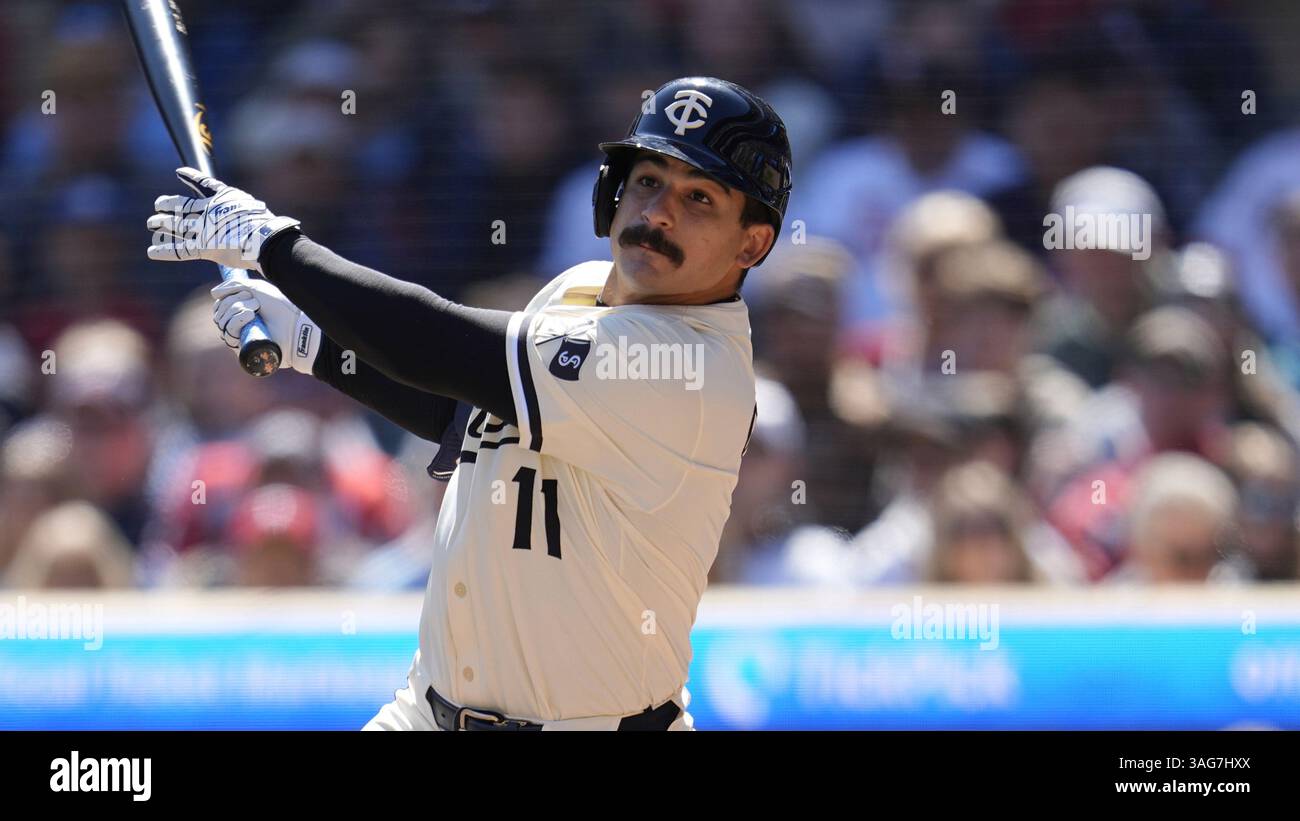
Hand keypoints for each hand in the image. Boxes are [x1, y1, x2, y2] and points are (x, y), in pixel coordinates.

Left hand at [146, 167, 299, 271]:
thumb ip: (248, 212)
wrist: (265, 240)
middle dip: (169, 203)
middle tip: (159, 204)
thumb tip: (272, 223)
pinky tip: (151, 253)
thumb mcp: (254, 211)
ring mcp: (205, 229)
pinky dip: (165, 251)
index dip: (191, 177)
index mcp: (223, 199)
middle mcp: (210, 212)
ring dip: (162, 223)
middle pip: (183, 205)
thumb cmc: (266, 226)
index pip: (205, 185)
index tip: (180, 172)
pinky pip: (181, 250)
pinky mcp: (203, 247)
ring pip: (177, 224)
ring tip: (151, 223)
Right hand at [211, 277, 319, 374]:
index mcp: (240, 312)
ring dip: (236, 310)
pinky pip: (228, 335)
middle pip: (219, 313)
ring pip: (222, 323)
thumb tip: (213, 293)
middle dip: (234, 302)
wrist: (296, 324)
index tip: (246, 292)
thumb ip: (235, 286)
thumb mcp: (257, 289)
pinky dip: (236, 322)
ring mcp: (241, 339)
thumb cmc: (281, 307)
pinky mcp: (243, 350)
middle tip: (256, 301)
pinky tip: (250, 316)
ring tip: (255, 309)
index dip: (227, 296)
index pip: (219, 305)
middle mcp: (239, 326)